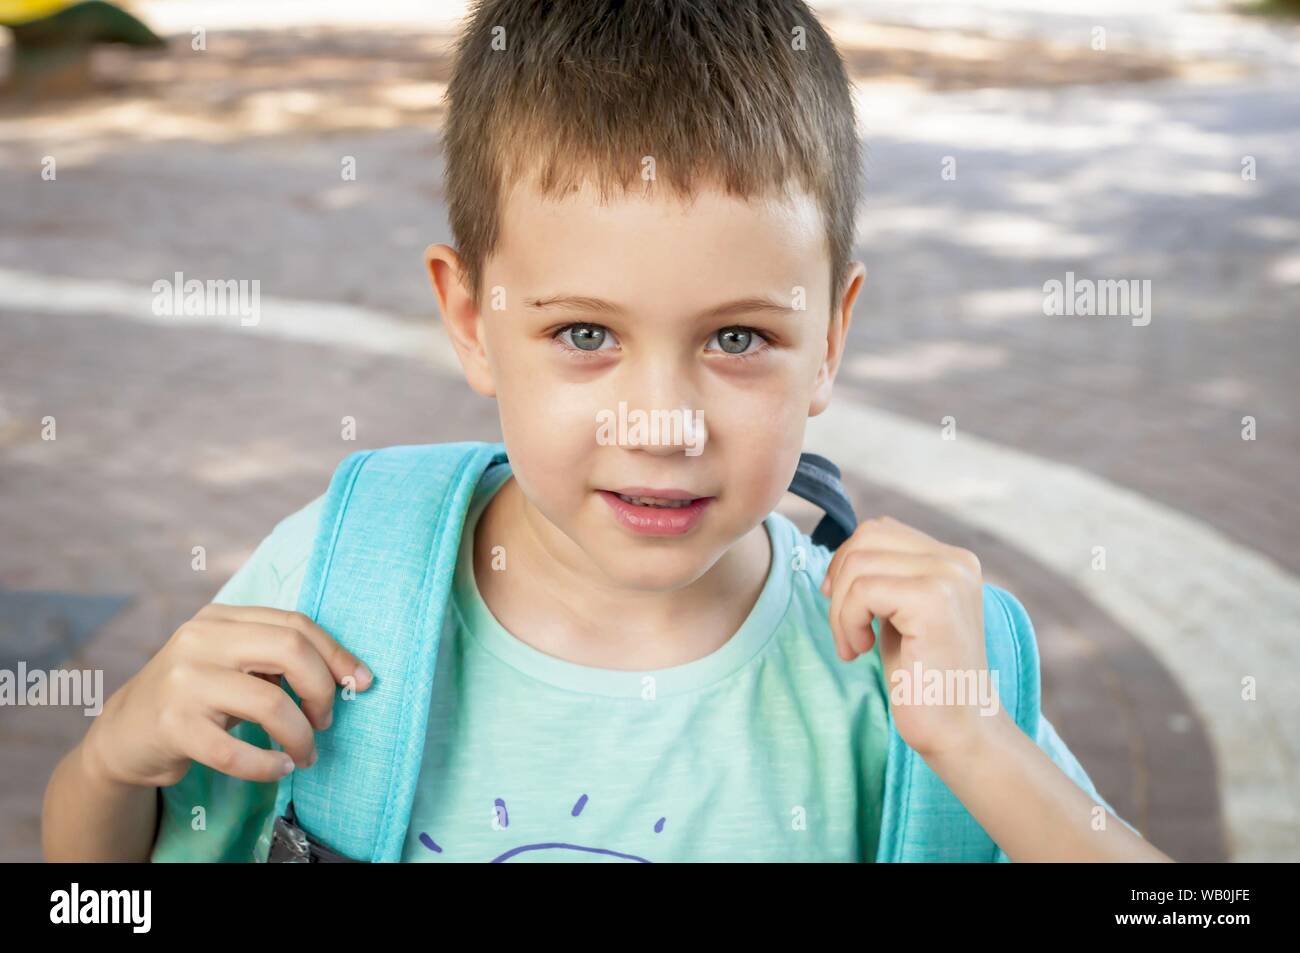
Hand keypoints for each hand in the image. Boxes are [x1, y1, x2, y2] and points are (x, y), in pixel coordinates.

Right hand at [83, 604, 372, 787]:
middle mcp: (200, 640)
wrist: (124, 735)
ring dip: (300, 736)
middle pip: (290, 649)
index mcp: (221, 618)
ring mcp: (183, 681)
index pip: (295, 624)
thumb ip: (275, 659)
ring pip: (271, 702)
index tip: (361, 682)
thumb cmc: (197, 698)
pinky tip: (278, 768)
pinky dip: (267, 765)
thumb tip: (346, 674)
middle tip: (326, 720)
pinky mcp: (173, 725)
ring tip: (304, 754)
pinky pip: (236, 750)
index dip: (336, 654)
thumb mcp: (232, 664)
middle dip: (323, 689)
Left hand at [819, 516, 991, 759]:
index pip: (879, 530)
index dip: (847, 563)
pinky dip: (847, 622)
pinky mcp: (933, 602)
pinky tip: (861, 651)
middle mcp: (956, 561)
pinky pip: (862, 590)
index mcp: (952, 559)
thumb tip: (843, 552)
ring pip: (859, 563)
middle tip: (844, 628)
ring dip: (840, 610)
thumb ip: (886, 576)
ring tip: (853, 645)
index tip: (842, 605)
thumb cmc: (922, 677)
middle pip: (866, 537)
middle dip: (840, 581)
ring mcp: (948, 578)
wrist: (956, 729)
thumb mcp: (901, 613)